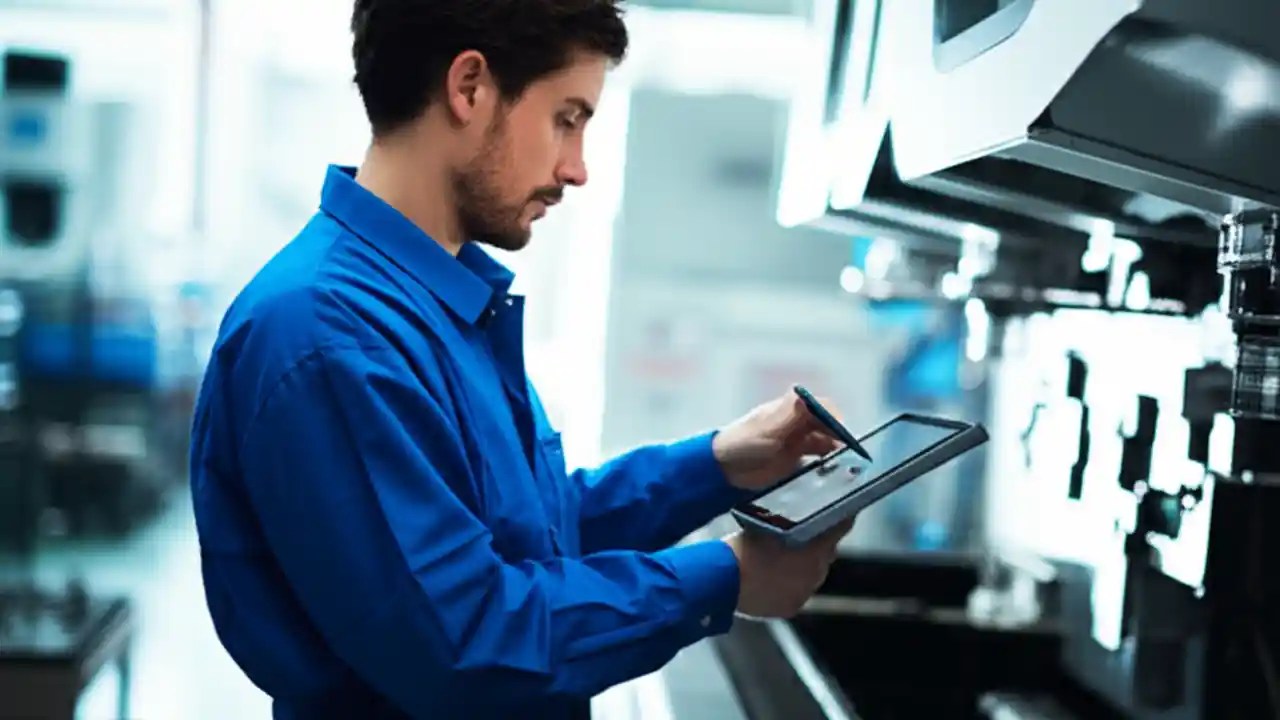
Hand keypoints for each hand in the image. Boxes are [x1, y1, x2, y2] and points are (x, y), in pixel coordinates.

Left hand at [713, 390, 843, 490]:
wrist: (723, 469)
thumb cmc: (742, 444)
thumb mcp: (766, 429)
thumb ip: (787, 415)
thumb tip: (805, 395)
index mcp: (790, 409)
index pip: (822, 407)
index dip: (835, 420)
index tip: (845, 437)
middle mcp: (797, 422)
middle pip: (828, 426)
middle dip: (840, 438)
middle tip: (850, 456)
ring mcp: (797, 441)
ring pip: (826, 444)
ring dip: (836, 454)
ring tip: (844, 468)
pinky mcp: (795, 460)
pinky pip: (818, 460)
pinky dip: (827, 465)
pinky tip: (832, 475)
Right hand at [724, 519, 854, 618]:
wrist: (725, 579)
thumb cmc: (744, 547)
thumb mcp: (768, 524)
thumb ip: (790, 523)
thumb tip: (801, 519)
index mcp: (816, 549)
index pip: (840, 529)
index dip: (840, 521)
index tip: (844, 515)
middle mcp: (817, 572)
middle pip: (826, 555)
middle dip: (818, 547)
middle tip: (802, 539)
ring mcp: (805, 593)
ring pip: (812, 576)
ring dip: (804, 569)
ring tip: (784, 561)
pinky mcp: (791, 607)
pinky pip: (797, 593)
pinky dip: (791, 587)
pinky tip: (776, 580)